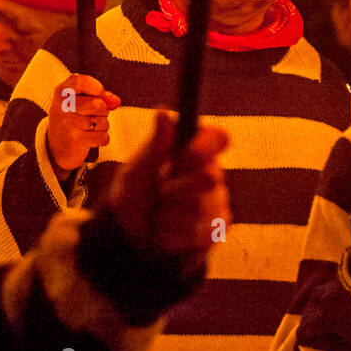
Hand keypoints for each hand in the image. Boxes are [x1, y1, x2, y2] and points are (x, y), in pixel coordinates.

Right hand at [46, 74, 121, 171]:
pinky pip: (102, 137)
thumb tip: (114, 100)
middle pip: (97, 104)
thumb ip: (100, 97)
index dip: (97, 88)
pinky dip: (103, 139)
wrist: (57, 145)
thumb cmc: (74, 118)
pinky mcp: (75, 139)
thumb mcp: (82, 101)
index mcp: (63, 91)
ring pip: (102, 122)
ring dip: (103, 126)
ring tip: (91, 127)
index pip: (82, 81)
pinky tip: (92, 138)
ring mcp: (67, 123)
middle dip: (104, 111)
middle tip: (97, 115)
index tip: (101, 95)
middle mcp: (62, 106)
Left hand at [104, 109, 229, 263]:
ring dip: (169, 215)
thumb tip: (163, 112)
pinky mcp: (218, 229)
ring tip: (158, 215)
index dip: (205, 147)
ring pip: (200, 209)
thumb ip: (154, 147)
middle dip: (175, 189)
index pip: (218, 138)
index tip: (185, 157)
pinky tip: (167, 232)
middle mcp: (212, 172)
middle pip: (209, 177)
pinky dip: (175, 235)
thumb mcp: (136, 172)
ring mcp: (218, 201)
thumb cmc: (133, 196)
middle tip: (158, 192)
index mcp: (193, 150)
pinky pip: (201, 232)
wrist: (131, 238)